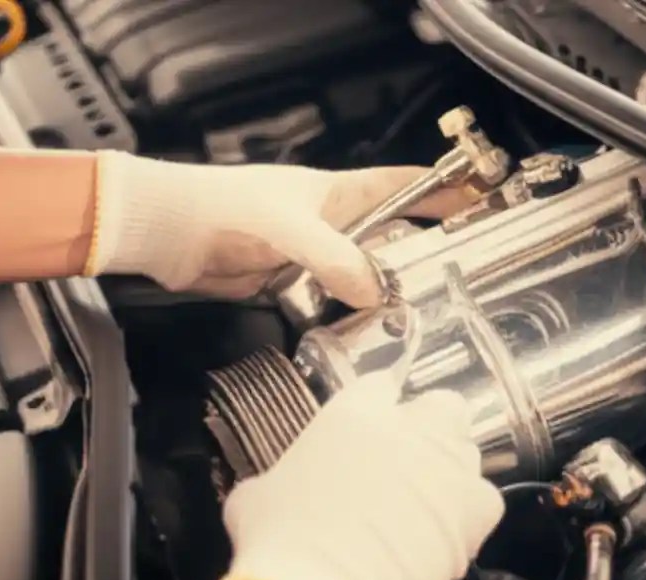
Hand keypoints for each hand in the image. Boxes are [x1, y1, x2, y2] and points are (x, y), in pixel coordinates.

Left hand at [85, 152, 474, 305]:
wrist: (169, 233)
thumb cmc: (222, 208)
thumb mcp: (290, 228)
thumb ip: (335, 259)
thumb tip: (373, 292)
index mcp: (337, 192)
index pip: (401, 186)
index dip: (440, 191)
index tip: (476, 201)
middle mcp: (329, 221)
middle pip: (389, 234)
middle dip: (421, 250)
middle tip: (456, 272)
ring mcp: (310, 253)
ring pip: (361, 273)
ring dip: (382, 290)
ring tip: (418, 309)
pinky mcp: (288, 283)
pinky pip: (330, 298)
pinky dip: (346, 312)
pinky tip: (363, 327)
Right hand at [216, 373, 503, 579]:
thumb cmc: (280, 544)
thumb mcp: (257, 496)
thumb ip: (277, 478)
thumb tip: (271, 492)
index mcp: (354, 413)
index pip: (381, 386)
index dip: (378, 409)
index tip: (372, 430)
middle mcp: (408, 429)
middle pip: (440, 406)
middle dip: (430, 429)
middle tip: (409, 462)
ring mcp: (446, 467)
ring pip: (468, 450)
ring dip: (450, 473)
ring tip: (427, 506)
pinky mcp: (473, 511)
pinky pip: (486, 500)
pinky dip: (472, 516)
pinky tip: (448, 536)